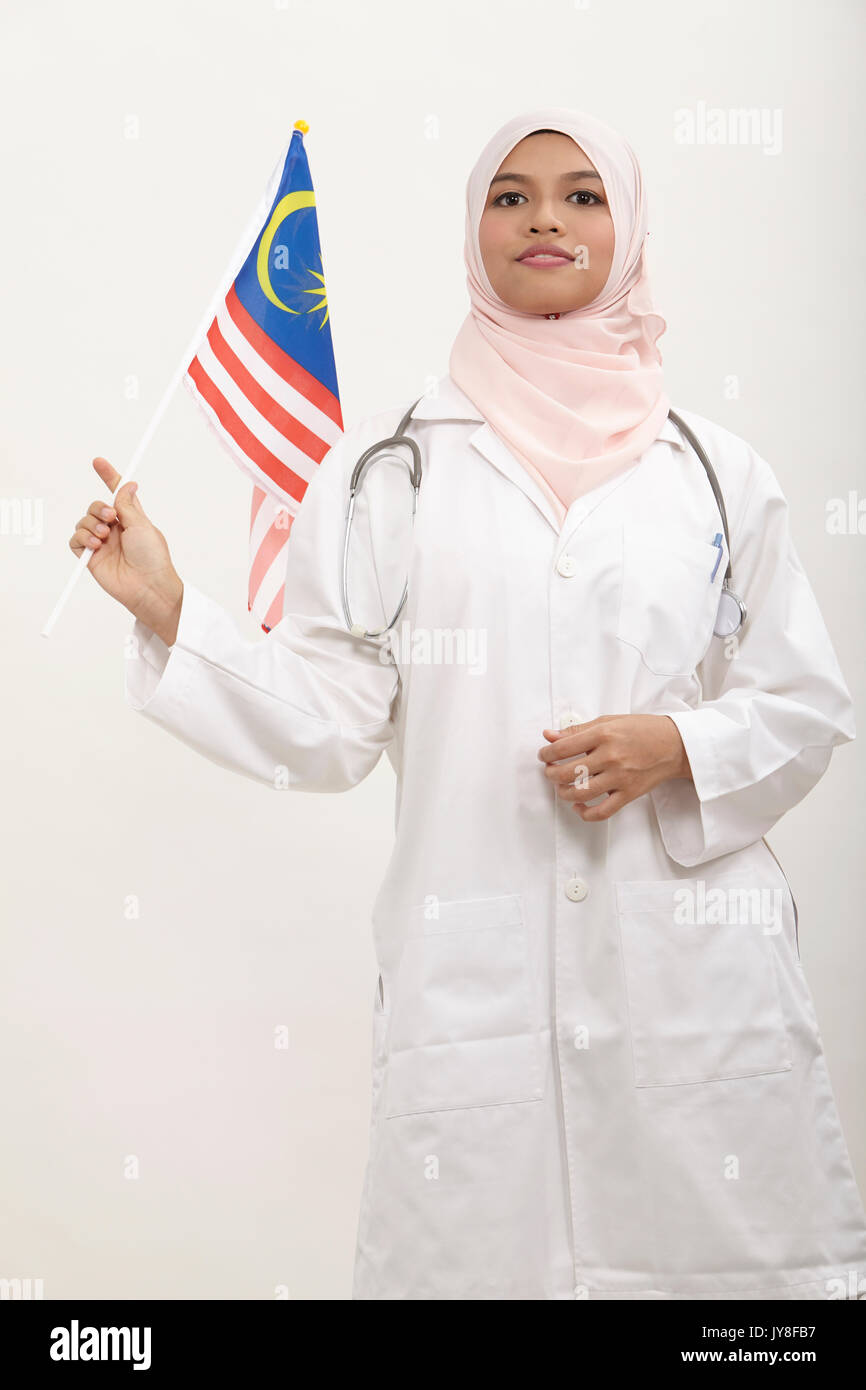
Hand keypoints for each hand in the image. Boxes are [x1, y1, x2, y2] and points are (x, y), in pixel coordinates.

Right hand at [68, 457, 183, 645]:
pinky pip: (75, 540)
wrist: (147, 586)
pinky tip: (95, 545)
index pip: (117, 494)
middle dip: (98, 507)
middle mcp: (115, 529)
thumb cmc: (152, 558)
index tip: (98, 462)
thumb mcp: (142, 525)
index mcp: (131, 519)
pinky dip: (82, 538)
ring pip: (84, 521)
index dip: (109, 477)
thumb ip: (127, 504)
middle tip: (110, 518)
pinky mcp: (91, 557)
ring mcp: (102, 543)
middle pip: (96, 506)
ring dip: (91, 524)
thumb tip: (129, 483)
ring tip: (104, 537)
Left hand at [537, 714, 691, 821]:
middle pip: (567, 773)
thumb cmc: (642, 730)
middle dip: (551, 774)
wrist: (674, 744)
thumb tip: (549, 735)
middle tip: (550, 771)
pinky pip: (601, 812)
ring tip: (562, 787)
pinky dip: (585, 813)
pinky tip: (578, 806)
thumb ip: (577, 730)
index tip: (544, 755)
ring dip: (563, 793)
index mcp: (603, 734)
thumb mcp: (608, 721)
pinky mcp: (629, 794)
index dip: (547, 754)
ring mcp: (620, 777)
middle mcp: (610, 756)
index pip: (562, 748)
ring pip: (580, 794)